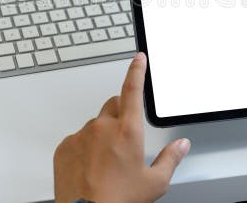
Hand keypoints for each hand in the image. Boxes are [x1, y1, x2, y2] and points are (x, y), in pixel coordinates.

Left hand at [54, 53, 189, 202]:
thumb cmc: (117, 201)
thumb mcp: (154, 183)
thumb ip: (171, 159)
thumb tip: (181, 146)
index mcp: (128, 131)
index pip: (132, 89)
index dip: (136, 71)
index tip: (138, 59)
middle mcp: (103, 127)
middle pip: (114, 105)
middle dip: (121, 113)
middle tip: (126, 137)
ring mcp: (81, 136)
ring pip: (95, 125)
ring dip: (102, 135)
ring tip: (107, 162)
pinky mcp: (65, 147)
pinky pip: (78, 139)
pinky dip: (85, 148)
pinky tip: (91, 168)